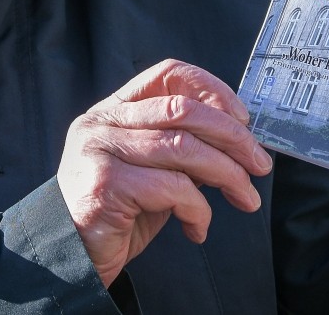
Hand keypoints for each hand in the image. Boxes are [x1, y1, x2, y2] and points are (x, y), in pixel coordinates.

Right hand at [57, 59, 271, 286]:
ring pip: (183, 148)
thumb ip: (181, 149)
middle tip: (260, 164)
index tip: (243, 119)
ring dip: (227, 174)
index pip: (168, 73)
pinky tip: (198, 228)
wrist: (69, 256)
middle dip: (233, 137)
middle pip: (183, 110)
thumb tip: (239, 139)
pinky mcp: (105, 185)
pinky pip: (172, 188)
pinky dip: (198, 210)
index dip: (212, 88)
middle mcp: (102, 122)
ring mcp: (100, 150)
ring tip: (245, 198)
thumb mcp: (151, 171)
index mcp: (114, 109)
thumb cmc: (116, 214)